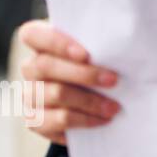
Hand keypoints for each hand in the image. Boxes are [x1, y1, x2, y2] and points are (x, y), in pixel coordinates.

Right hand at [17, 20, 121, 145]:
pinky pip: (54, 121)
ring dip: (89, 101)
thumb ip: (101, 44)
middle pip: (45, 66)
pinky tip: (101, 120)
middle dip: (84, 74)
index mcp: (40, 43)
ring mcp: (29, 95)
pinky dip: (82, 120)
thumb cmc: (99, 65)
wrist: (94, 101)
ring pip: (54, 95)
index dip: (56, 42)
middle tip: (113, 81)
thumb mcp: (99, 50)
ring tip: (113, 107)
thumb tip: (126, 44)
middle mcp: (30, 68)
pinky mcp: (34, 121)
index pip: (32, 34)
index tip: (86, 54)